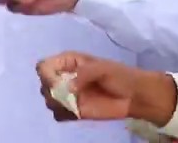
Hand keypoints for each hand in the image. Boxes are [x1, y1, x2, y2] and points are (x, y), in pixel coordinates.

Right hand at [36, 52, 153, 121]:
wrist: (133, 95)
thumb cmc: (119, 75)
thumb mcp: (103, 68)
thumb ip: (85, 73)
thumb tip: (69, 88)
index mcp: (68, 62)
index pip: (44, 66)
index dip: (46, 75)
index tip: (57, 83)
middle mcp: (63, 77)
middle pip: (43, 84)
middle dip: (51, 91)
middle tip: (69, 95)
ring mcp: (67, 95)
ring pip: (48, 100)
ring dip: (57, 104)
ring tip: (74, 104)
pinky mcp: (73, 111)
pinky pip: (58, 115)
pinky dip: (63, 114)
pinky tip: (76, 113)